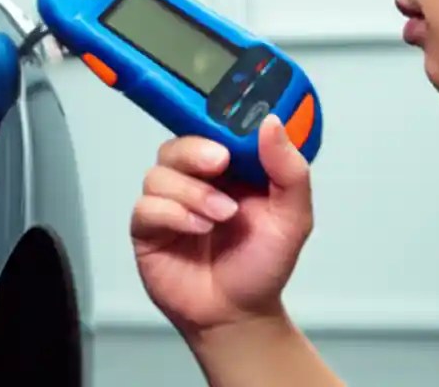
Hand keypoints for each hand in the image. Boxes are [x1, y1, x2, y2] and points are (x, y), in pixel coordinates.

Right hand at [130, 114, 313, 336]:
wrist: (239, 314)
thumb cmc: (262, 265)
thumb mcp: (292, 217)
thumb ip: (289, 170)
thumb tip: (272, 124)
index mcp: (229, 169)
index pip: (210, 130)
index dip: (215, 125)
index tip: (230, 136)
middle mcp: (195, 181)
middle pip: (176, 145)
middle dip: (197, 152)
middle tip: (220, 165)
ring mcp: (169, 203)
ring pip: (159, 174)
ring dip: (192, 193)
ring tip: (220, 216)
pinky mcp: (149, 228)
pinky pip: (146, 206)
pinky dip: (173, 214)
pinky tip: (198, 229)